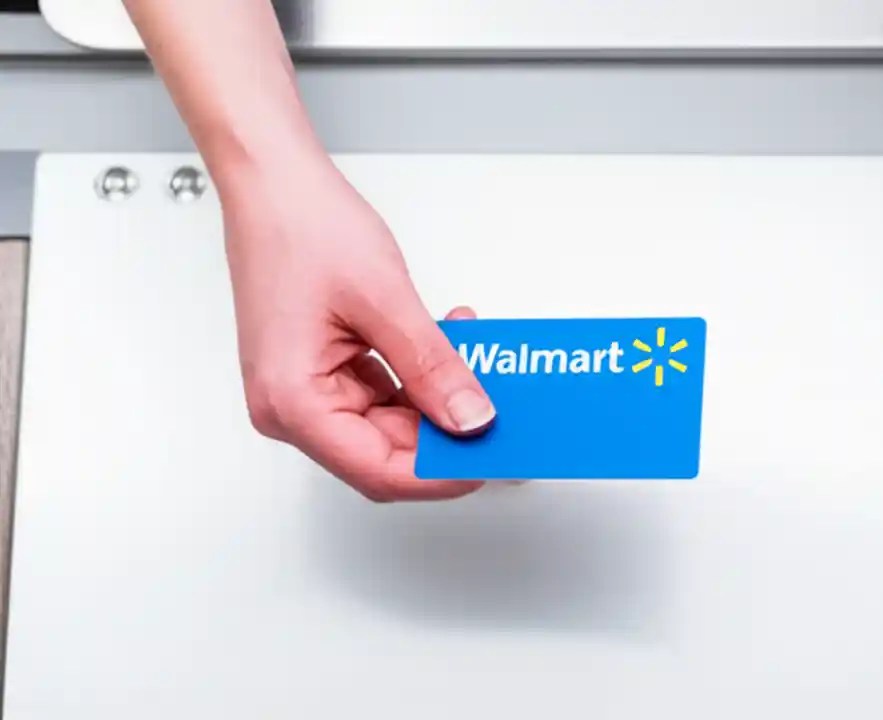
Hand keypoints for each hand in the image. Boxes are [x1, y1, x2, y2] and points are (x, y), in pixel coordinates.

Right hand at [217, 157, 494, 501]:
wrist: (272, 183)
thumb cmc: (301, 228)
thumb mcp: (385, 301)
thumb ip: (433, 368)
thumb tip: (472, 419)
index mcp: (292, 403)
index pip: (380, 471)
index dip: (443, 474)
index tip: (493, 458)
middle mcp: (291, 408)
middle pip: (386, 454)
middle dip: (447, 433)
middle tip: (502, 413)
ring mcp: (306, 392)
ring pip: (391, 424)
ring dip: (438, 399)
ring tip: (479, 365)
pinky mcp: (322, 372)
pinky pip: (383, 394)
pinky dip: (421, 377)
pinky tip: (450, 346)